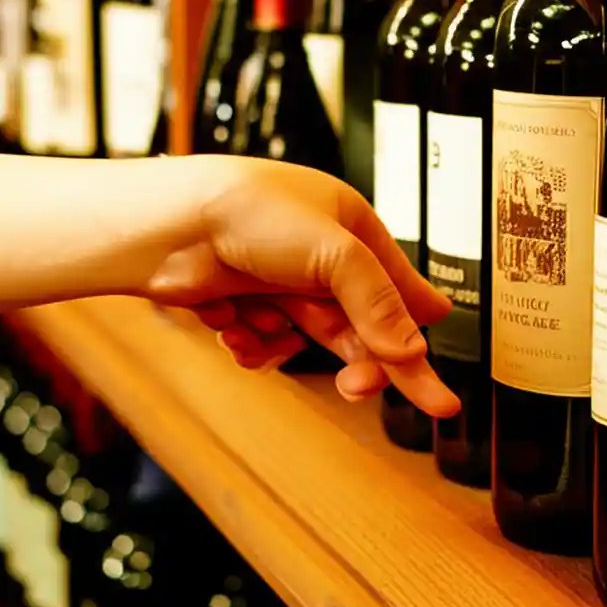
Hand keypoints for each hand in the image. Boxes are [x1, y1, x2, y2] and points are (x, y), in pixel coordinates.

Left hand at [142, 157, 458, 416]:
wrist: (166, 221)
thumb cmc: (250, 208)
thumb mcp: (335, 252)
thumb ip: (379, 303)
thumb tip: (412, 351)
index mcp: (354, 231)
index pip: (401, 297)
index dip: (416, 343)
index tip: (440, 398)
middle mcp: (320, 259)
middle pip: (357, 329)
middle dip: (354, 360)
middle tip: (356, 388)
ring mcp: (281, 283)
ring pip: (306, 342)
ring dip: (284, 342)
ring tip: (258, 326)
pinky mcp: (244, 305)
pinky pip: (266, 345)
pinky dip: (251, 343)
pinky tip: (232, 327)